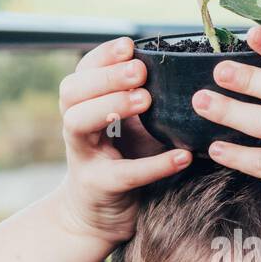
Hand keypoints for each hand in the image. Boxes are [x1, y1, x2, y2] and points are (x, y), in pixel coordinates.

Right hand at [58, 37, 190, 243]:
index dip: (102, 56)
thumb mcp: (133, 127)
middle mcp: (76, 127)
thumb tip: (188, 72)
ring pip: (79, 123)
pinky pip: (124, 173)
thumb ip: (146, 101)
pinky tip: (182, 157)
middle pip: (72, 92)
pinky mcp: (98, 187)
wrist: (99, 216)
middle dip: (106, 77)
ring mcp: (83, 157)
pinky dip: (154, 165)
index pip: (83, 72)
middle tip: (140, 72)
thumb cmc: (122, 161)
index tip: (129, 45)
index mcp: (84, 106)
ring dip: (111, 107)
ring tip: (145, 100)